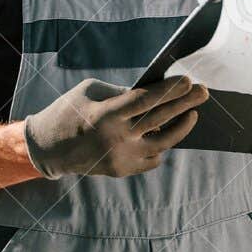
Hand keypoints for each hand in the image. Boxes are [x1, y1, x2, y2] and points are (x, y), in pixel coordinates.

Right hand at [23, 76, 206, 177]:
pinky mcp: (121, 170)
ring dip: (180, 128)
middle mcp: (116, 138)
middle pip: (160, 119)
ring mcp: (121, 157)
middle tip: (203, 92)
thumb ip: (122, 93)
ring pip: (162, 144)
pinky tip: (165, 135)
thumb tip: (153, 92)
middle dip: (185, 103)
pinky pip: (151, 159)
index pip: (146, 100)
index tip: (188, 81)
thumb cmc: (69, 111)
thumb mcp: (91, 92)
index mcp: (106, 114)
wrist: (47, 148)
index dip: (169, 90)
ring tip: (191, 114)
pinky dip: (160, 146)